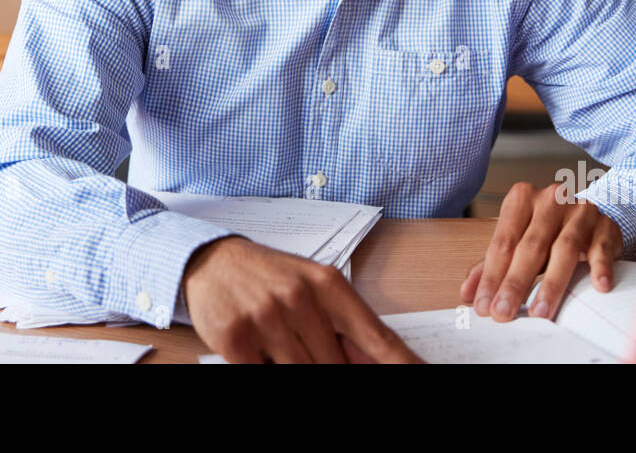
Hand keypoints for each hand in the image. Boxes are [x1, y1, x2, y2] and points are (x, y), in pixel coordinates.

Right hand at [182, 236, 421, 363]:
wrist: (213, 260)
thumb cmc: (270, 276)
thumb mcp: (313, 288)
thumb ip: (344, 325)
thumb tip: (376, 362)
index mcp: (328, 284)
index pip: (376, 336)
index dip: (401, 363)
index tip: (422, 376)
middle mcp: (299, 298)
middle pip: (335, 366)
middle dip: (327, 365)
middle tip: (307, 343)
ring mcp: (266, 318)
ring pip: (301, 372)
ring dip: (293, 364)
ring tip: (280, 341)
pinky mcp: (236, 338)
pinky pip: (263, 375)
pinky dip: (264, 366)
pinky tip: (260, 348)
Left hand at [460, 182, 621, 321]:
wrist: (588, 217)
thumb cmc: (547, 232)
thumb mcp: (517, 242)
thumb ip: (491, 266)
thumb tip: (468, 293)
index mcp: (521, 199)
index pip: (503, 242)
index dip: (491, 276)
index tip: (484, 306)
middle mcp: (550, 199)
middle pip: (530, 246)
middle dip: (515, 284)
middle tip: (504, 313)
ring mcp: (580, 210)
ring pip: (564, 248)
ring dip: (551, 283)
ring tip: (540, 312)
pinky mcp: (606, 225)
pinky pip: (601, 247)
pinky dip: (600, 267)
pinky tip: (598, 287)